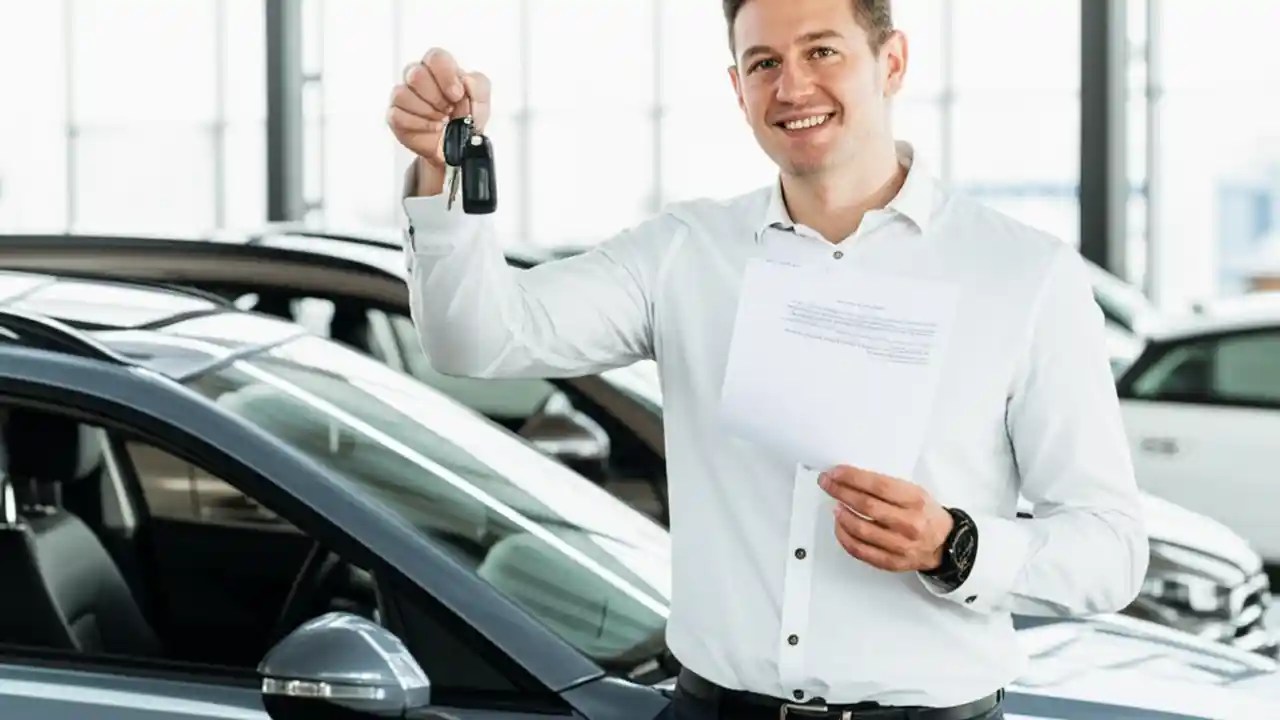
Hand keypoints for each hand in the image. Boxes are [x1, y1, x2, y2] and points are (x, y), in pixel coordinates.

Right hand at [388, 47, 491, 171]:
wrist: (458, 147)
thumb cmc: (466, 118)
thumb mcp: (481, 100)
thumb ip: (478, 84)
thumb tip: (465, 79)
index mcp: (439, 68)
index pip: (434, 57)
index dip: (445, 76)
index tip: (457, 94)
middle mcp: (418, 78)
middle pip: (416, 74)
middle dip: (436, 98)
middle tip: (448, 109)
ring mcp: (404, 95)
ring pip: (403, 94)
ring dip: (428, 111)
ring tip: (441, 119)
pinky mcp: (395, 115)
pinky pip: (397, 114)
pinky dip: (419, 124)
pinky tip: (432, 126)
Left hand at [818, 465, 953, 572]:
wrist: (946, 544)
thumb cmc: (926, 514)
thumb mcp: (915, 492)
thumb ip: (887, 486)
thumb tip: (851, 479)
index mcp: (915, 501)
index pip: (877, 485)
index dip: (851, 477)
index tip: (835, 473)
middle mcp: (909, 523)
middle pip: (866, 505)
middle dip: (840, 491)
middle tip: (827, 484)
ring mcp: (900, 545)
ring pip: (860, 529)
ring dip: (841, 515)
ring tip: (835, 506)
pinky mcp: (892, 562)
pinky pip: (860, 550)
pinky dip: (844, 537)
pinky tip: (840, 526)